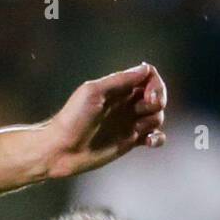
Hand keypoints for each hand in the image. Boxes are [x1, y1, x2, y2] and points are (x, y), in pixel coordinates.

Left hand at [43, 62, 167, 178]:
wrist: (62, 150)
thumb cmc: (73, 119)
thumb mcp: (92, 92)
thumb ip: (119, 80)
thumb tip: (145, 69)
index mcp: (117, 88)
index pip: (148, 76)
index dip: (155, 84)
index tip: (148, 96)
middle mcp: (126, 103)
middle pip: (158, 95)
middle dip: (157, 101)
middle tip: (142, 110)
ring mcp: (129, 122)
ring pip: (157, 116)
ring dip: (153, 121)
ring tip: (134, 129)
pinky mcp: (130, 141)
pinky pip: (155, 136)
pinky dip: (157, 138)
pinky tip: (147, 142)